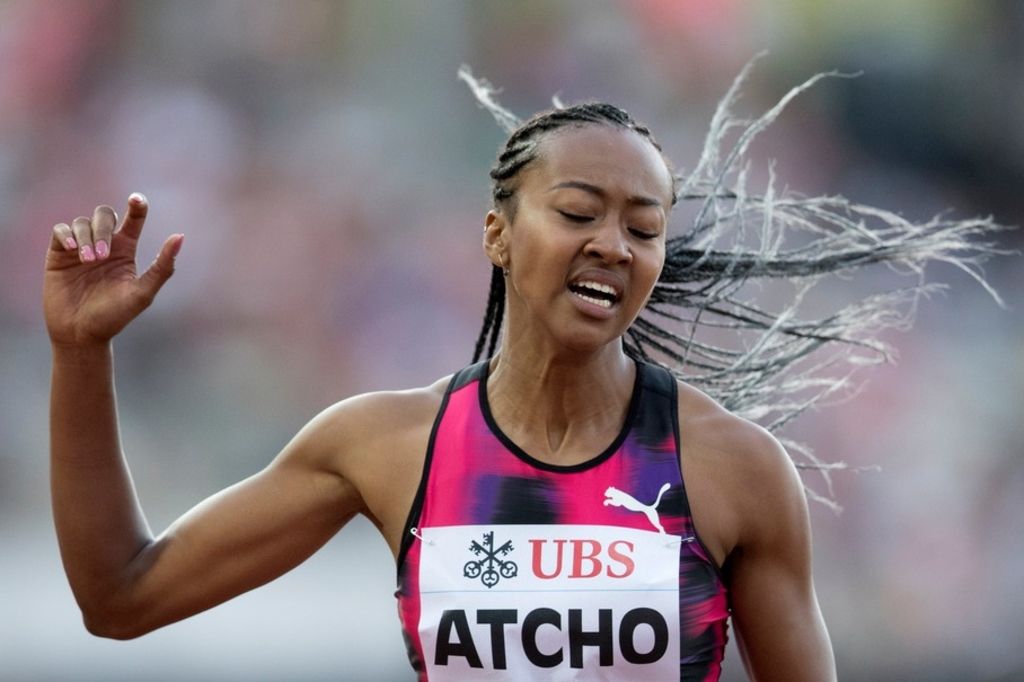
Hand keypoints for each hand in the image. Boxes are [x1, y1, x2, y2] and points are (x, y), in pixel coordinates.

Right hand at [44, 193, 183, 347]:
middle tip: (102, 256)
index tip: (137, 199)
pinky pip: (61, 230)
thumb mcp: (142, 293)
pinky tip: (71, 249)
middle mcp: (104, 244)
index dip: (137, 205)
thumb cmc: (114, 316)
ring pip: (83, 222)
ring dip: (86, 237)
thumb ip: (163, 267)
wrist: (81, 333)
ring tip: (88, 260)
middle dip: (103, 230)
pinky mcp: (59, 254)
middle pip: (104, 215)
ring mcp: (80, 248)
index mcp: (126, 250)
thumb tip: (180, 237)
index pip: (134, 219)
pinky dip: (66, 234)